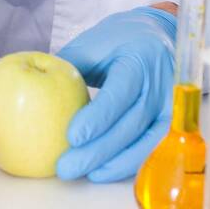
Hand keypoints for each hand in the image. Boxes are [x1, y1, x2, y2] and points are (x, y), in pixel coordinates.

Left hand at [55, 7, 177, 182]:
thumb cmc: (121, 38)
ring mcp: (173, 108)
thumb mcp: (95, 42)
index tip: (72, 137)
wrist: (159, 34)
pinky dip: (127, 164)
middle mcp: (162, 86)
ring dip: (112, 164)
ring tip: (81, 174)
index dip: (97, 118)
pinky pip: (151, 149)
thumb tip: (36, 85)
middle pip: (130, 125)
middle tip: (66, 166)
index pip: (119, 94)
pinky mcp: (173, 124)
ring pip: (145, 144)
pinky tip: (102, 172)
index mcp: (140, 60)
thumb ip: (70, 64)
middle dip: (98, 150)